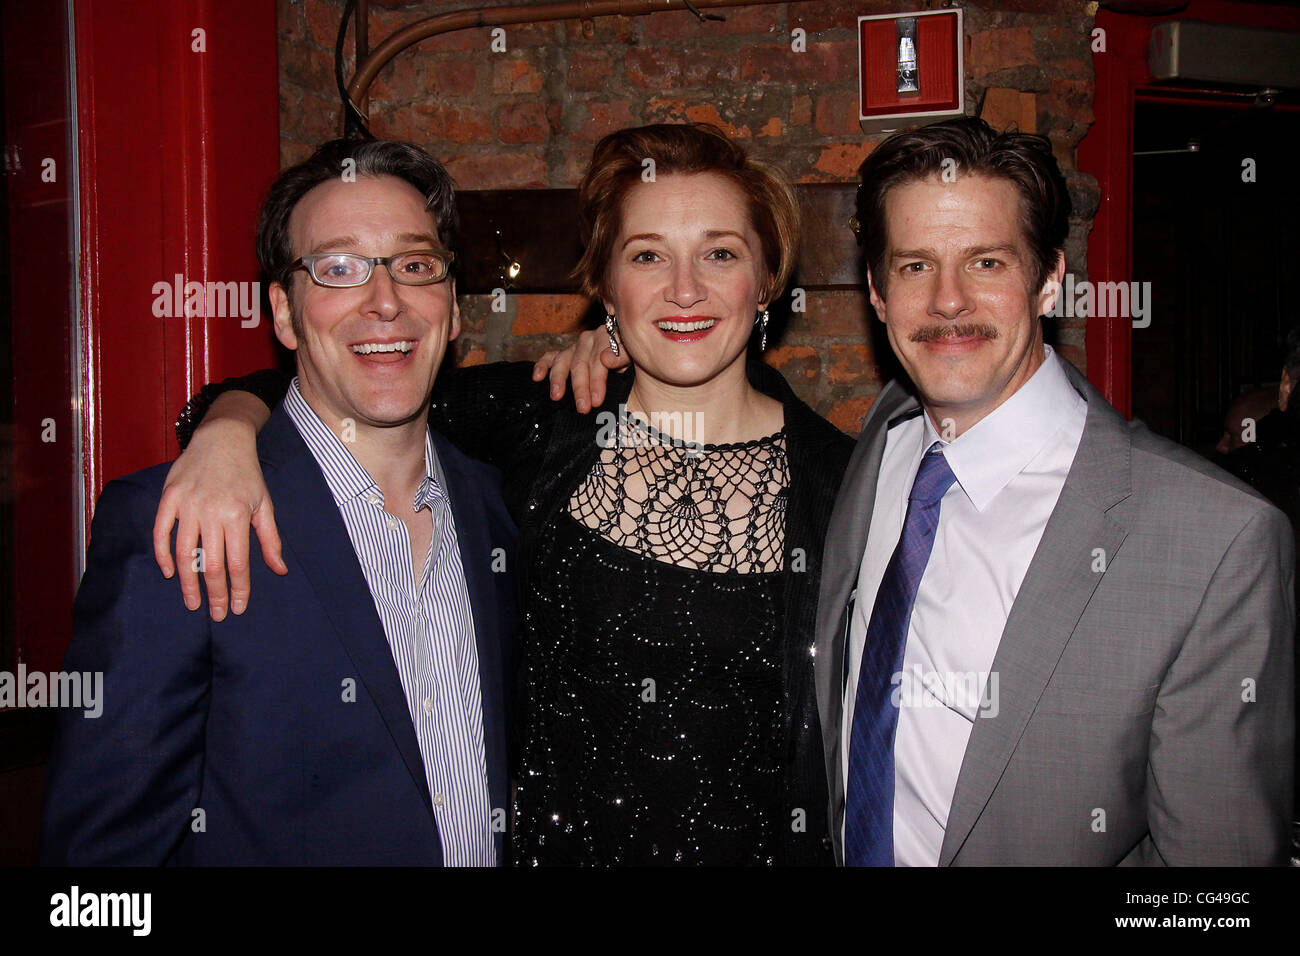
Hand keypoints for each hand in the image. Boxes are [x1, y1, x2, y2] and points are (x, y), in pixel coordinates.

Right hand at [152, 398, 284, 620]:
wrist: (221, 438)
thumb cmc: (246, 474)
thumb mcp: (264, 504)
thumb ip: (270, 540)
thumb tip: (279, 571)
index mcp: (237, 516)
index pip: (238, 563)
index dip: (238, 589)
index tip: (238, 609)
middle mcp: (211, 512)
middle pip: (210, 564)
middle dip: (214, 594)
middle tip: (216, 614)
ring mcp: (187, 505)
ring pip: (183, 553)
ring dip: (187, 582)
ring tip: (192, 602)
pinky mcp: (169, 498)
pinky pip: (161, 532)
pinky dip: (163, 555)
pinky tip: (170, 573)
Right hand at [532, 327, 629, 412]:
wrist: (634, 366)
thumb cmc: (638, 368)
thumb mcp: (638, 360)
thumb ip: (624, 356)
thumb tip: (605, 359)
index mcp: (611, 338)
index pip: (600, 360)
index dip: (597, 381)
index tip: (596, 401)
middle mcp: (591, 339)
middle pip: (581, 363)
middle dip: (581, 387)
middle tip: (582, 408)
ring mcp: (577, 346)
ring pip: (564, 360)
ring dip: (559, 379)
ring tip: (557, 396)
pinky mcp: (566, 354)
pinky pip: (551, 357)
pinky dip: (542, 366)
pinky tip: (537, 377)